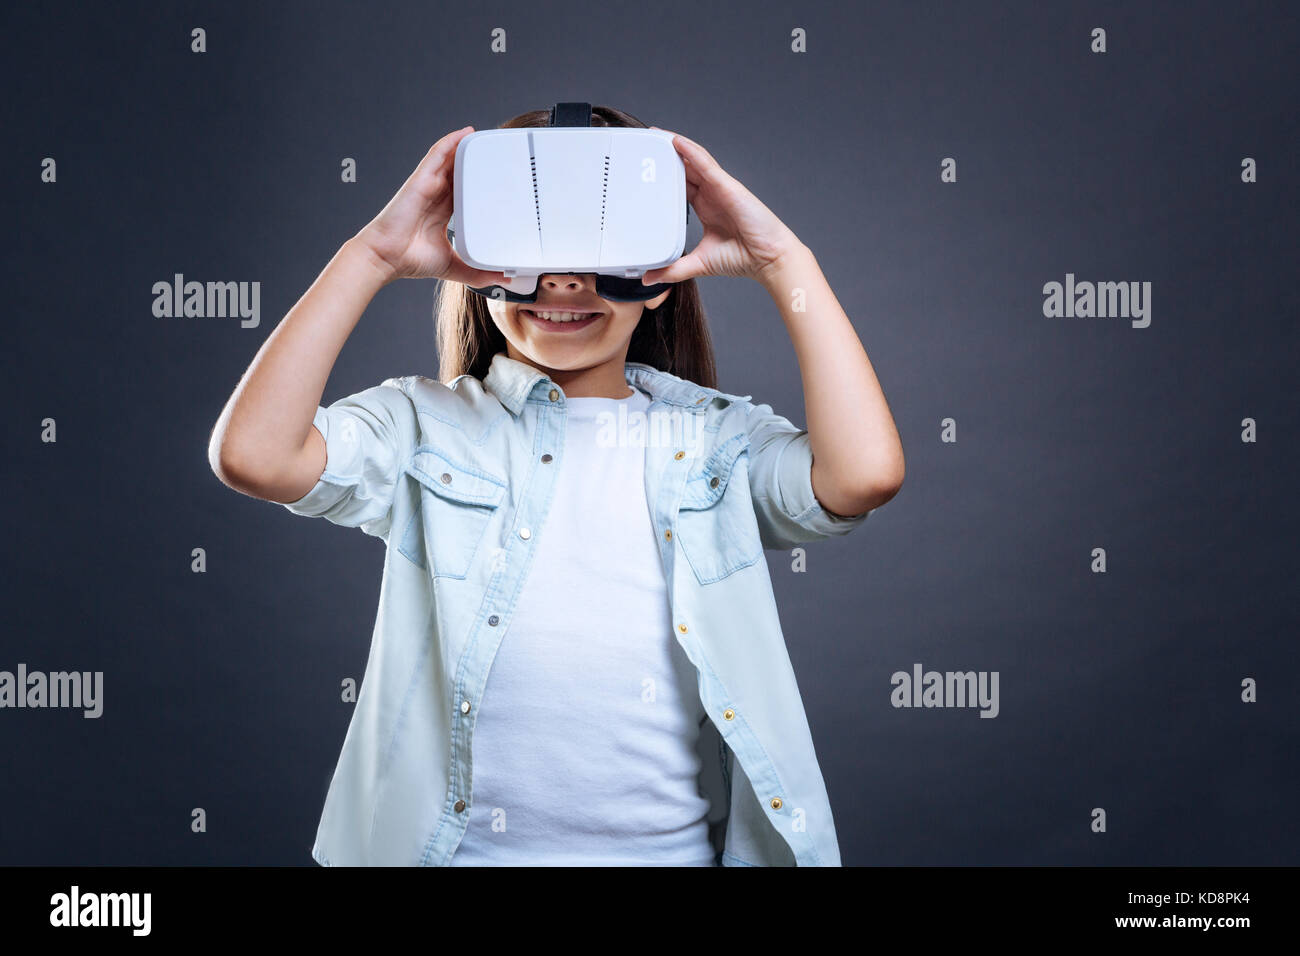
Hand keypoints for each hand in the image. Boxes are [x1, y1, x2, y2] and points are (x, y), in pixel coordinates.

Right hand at [354, 126, 509, 285]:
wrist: (388, 257)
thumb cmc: (411, 259)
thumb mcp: (455, 266)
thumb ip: (478, 272)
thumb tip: (503, 278)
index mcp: (443, 213)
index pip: (465, 193)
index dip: (480, 184)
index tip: (500, 181)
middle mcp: (436, 196)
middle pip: (460, 173)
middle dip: (476, 163)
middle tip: (499, 154)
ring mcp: (428, 185)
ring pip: (451, 160)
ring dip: (467, 148)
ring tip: (487, 137)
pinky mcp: (421, 179)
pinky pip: (438, 154)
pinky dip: (451, 142)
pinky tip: (466, 133)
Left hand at [639, 127, 805, 286]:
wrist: (768, 260)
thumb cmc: (742, 258)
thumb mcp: (698, 263)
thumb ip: (673, 269)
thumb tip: (648, 278)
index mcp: (704, 207)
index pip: (678, 185)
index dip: (661, 175)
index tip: (641, 170)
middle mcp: (710, 194)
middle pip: (683, 168)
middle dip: (664, 155)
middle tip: (642, 144)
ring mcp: (719, 188)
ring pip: (693, 160)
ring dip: (674, 145)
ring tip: (655, 134)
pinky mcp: (727, 186)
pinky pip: (706, 164)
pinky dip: (691, 151)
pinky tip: (676, 141)